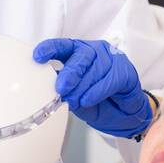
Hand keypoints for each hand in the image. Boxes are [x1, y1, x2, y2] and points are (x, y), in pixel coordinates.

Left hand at [33, 38, 153, 138]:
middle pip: (80, 56)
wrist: (122, 116)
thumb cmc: (95, 102)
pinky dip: (97, 91)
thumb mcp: (74, 96)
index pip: (62, 46)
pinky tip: (89, 100)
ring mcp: (111, 58)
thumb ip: (64, 90)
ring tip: (76, 101)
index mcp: (76, 54)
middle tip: (61, 88)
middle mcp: (93, 52)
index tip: (38, 56)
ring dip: (83, 87)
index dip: (50, 49)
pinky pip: (110, 79)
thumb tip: (51, 91)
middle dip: (70, 73)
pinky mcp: (125, 70)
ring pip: (95, 69)